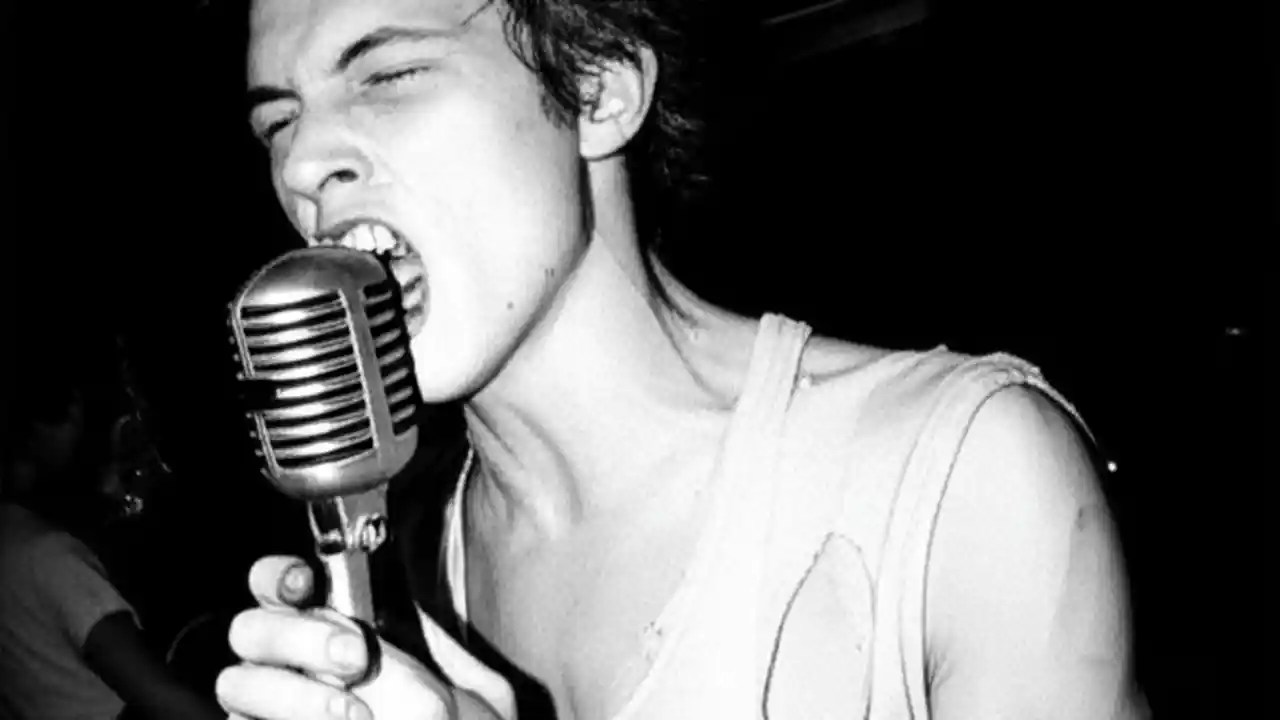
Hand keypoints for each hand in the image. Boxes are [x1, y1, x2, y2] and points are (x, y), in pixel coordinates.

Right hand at [217, 556, 509, 719]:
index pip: (277, 582)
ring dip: (296, 695)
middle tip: (356, 659)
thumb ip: (434, 660)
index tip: (310, 581)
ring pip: (237, 684)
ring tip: (355, 715)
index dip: (281, 574)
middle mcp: (292, 665)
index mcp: (337, 629)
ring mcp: (270, 708)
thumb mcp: (471, 691)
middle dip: (301, 637)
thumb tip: (383, 656)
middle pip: (250, 629)